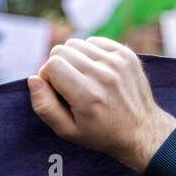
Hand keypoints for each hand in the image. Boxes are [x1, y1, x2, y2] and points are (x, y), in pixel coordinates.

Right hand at [27, 37, 175, 171]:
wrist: (142, 131)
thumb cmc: (101, 134)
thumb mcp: (67, 131)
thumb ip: (44, 107)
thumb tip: (33, 79)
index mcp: (87, 94)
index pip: (52, 65)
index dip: (48, 77)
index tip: (57, 91)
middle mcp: (103, 74)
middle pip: (62, 50)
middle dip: (58, 66)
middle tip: (68, 85)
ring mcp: (117, 61)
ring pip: (76, 43)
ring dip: (73, 58)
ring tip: (82, 78)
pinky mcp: (126, 54)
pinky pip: (94, 41)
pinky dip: (89, 53)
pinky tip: (95, 70)